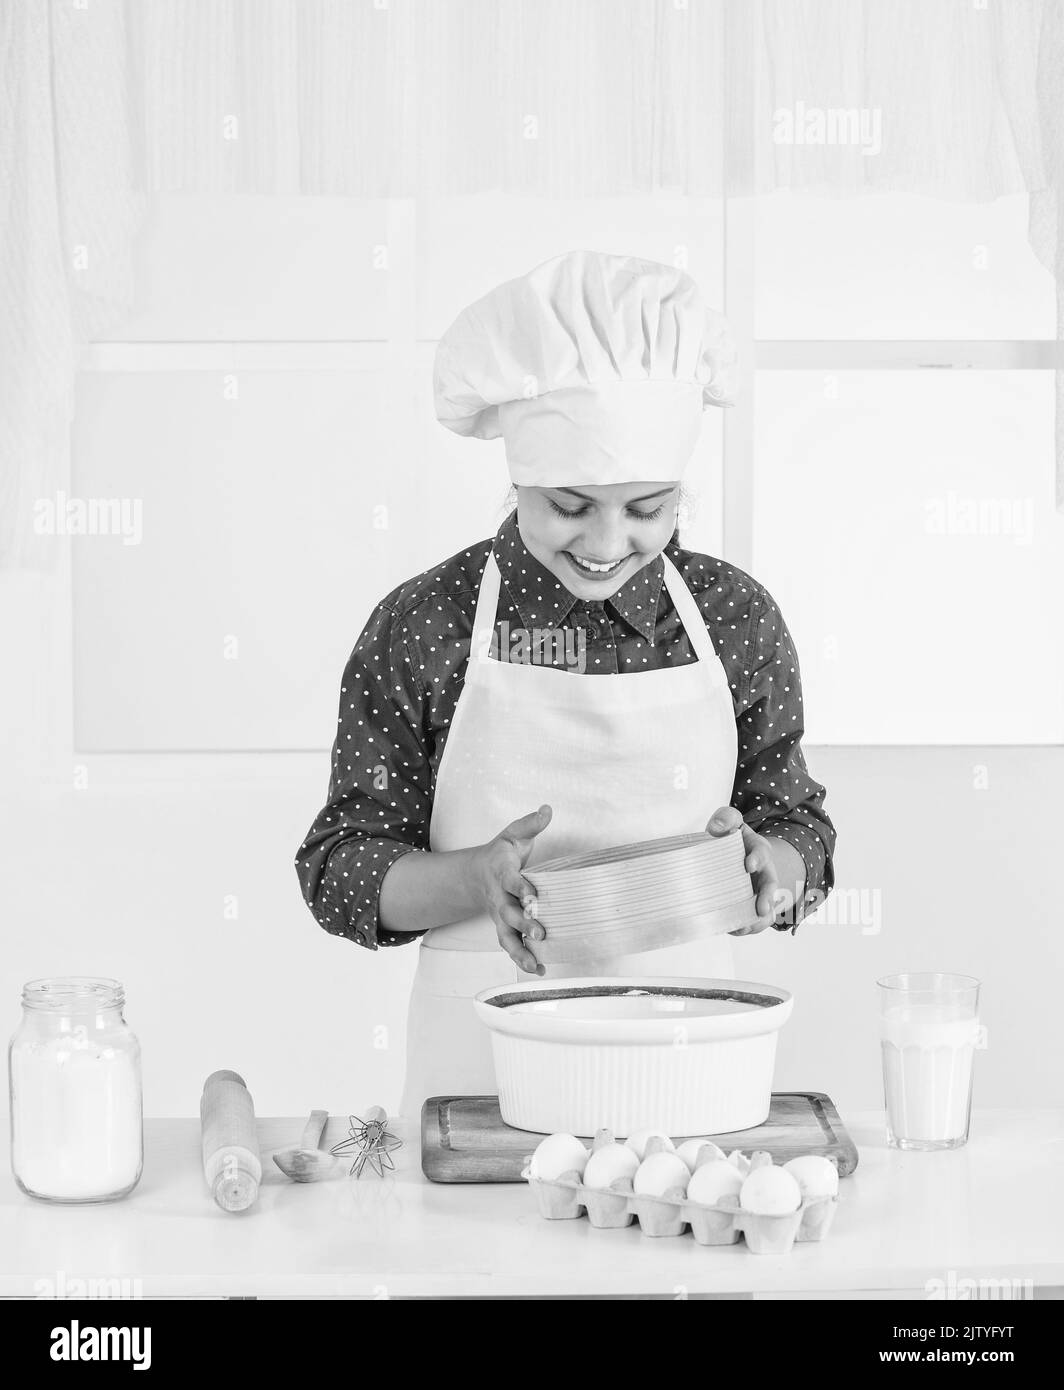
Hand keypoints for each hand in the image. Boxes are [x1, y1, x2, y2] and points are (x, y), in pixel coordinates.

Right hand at [469, 805, 552, 973]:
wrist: (478, 875)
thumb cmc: (501, 854)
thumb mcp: (513, 834)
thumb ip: (530, 824)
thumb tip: (547, 809)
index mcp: (502, 873)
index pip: (512, 881)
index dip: (522, 889)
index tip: (534, 897)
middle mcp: (499, 898)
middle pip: (509, 914)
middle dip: (523, 924)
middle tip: (540, 933)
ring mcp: (500, 917)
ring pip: (506, 937)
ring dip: (520, 951)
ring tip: (536, 965)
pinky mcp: (504, 929)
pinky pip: (511, 946)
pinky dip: (522, 959)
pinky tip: (538, 969)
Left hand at [704, 806, 783, 935]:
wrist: (732, 855)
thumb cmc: (729, 838)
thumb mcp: (730, 822)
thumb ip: (726, 818)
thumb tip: (717, 827)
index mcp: (758, 849)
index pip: (761, 852)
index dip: (757, 859)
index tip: (748, 866)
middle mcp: (764, 872)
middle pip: (771, 886)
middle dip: (768, 898)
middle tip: (761, 909)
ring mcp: (760, 891)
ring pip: (768, 909)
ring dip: (758, 919)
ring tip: (745, 927)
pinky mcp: (752, 906)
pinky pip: (756, 921)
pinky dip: (748, 928)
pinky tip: (735, 930)